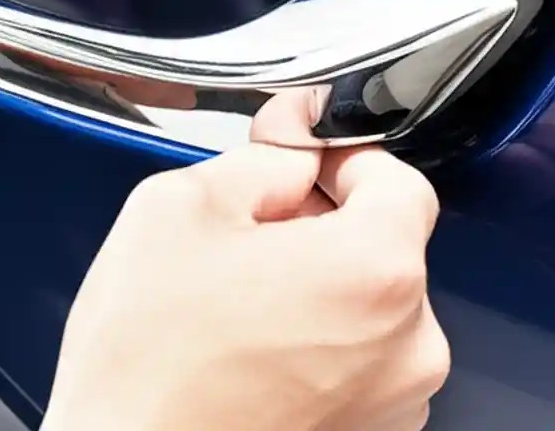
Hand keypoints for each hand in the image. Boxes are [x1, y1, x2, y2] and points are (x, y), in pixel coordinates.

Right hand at [42, 116, 448, 429]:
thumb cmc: (147, 367)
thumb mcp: (178, 210)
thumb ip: (258, 162)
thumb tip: (291, 151)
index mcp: (374, 270)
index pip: (398, 179)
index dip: (342, 160)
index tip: (304, 165)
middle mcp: (407, 344)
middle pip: (382, 248)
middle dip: (319, 230)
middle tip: (243, 239)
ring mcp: (393, 402)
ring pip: (367, 310)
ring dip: (316, 292)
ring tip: (234, 310)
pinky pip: (356, 365)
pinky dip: (314, 348)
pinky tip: (245, 353)